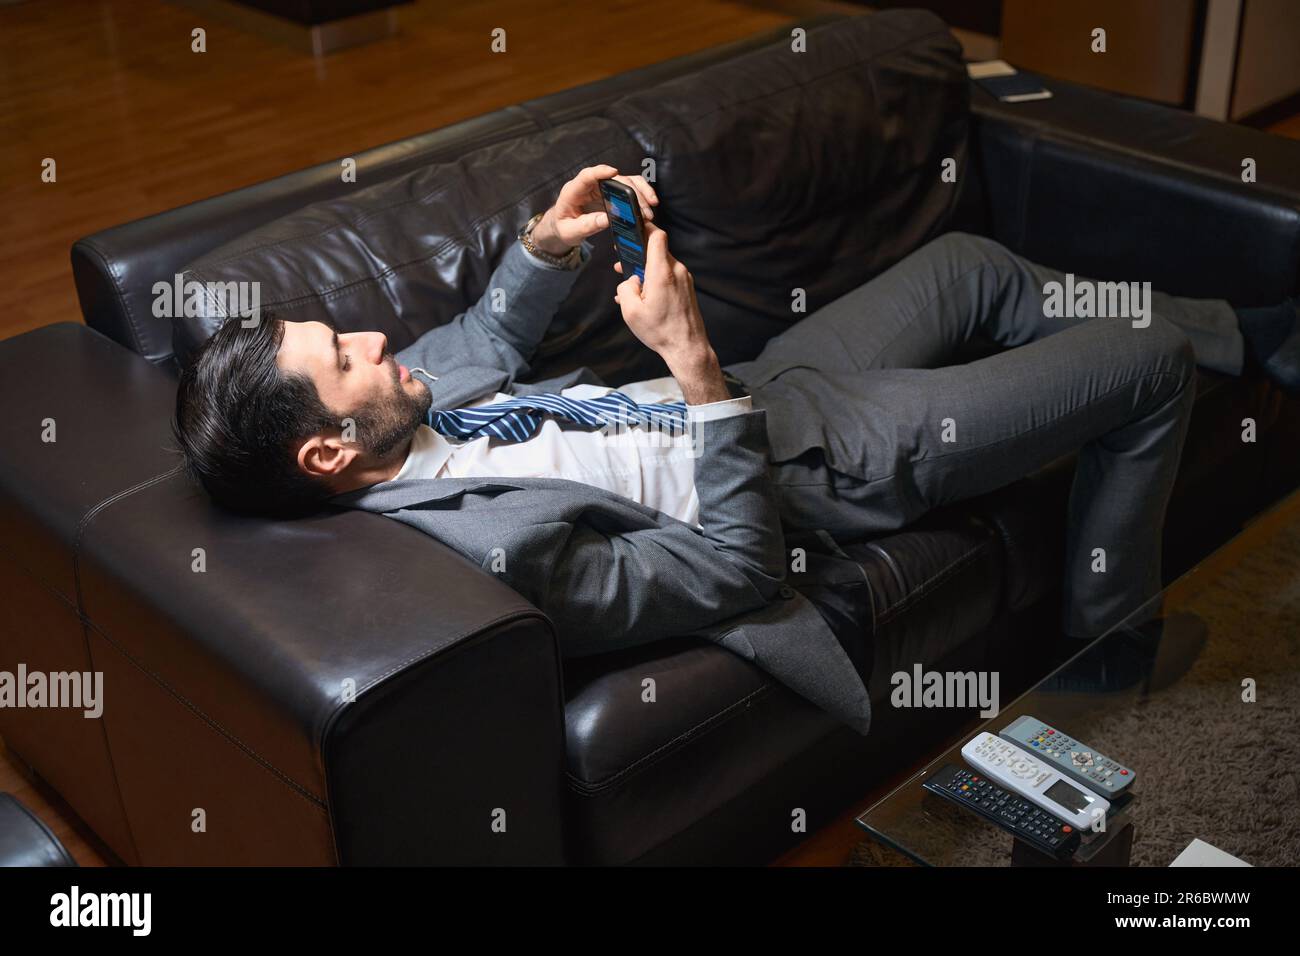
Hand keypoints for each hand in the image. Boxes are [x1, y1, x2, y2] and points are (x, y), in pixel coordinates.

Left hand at [532, 164, 657, 254]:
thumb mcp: (570, 231)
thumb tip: (608, 219)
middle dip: (632, 190)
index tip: (614, 171)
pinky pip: (628, 191)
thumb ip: (587, 225)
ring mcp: (602, 188)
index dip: (600, 171)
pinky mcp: (611, 194)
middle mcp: (590, 185)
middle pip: (615, 178)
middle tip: (646, 207)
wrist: (563, 227)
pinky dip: (640, 197)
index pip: (587, 175)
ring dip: (641, 192)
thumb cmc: (563, 227)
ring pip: (626, 181)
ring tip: (652, 207)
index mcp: (574, 190)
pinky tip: (647, 209)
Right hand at [613, 221, 718, 380]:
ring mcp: (684, 279)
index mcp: (662, 272)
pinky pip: (668, 276)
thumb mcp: (631, 311)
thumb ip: (625, 289)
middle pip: (657, 250)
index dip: (644, 227)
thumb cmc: (660, 331)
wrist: (687, 347)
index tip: (632, 225)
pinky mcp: (687, 288)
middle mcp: (676, 271)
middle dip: (638, 254)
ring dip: (645, 269)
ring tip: (631, 284)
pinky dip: (655, 280)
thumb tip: (629, 281)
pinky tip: (644, 295)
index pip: (657, 236)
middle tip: (622, 263)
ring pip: (662, 264)